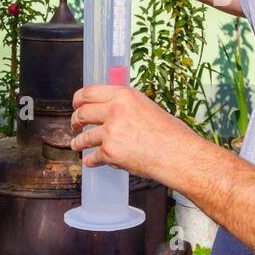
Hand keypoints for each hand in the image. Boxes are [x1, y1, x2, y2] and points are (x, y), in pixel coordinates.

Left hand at [69, 84, 199, 182]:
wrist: (178, 154)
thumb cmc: (170, 133)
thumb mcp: (147, 106)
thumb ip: (126, 105)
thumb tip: (110, 107)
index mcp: (124, 96)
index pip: (89, 92)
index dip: (78, 99)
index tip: (76, 105)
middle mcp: (115, 111)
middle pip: (82, 113)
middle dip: (75, 121)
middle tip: (75, 126)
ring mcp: (111, 132)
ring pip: (84, 137)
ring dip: (78, 142)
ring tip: (77, 144)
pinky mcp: (110, 153)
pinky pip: (93, 157)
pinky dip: (91, 161)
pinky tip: (90, 162)